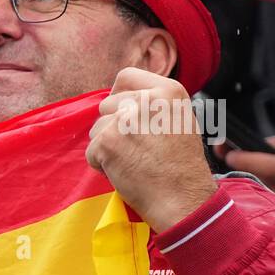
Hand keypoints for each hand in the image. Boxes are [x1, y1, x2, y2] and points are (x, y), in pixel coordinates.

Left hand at [86, 68, 216, 232]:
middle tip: (135, 148)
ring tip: (132, 161)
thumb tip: (121, 97)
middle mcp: (147, 99)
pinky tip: (124, 172)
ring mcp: (125, 119)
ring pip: (96, 128)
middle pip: (107, 105)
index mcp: (168, 90)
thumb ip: (154, 104)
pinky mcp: (108, 141)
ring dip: (107, 146)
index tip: (123, 113)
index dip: (119, 96)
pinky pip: (91, 150)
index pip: (126, 76)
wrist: (182, 198)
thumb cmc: (181, 165)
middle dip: (113, 127)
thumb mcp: (179, 120)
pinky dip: (101, 164)